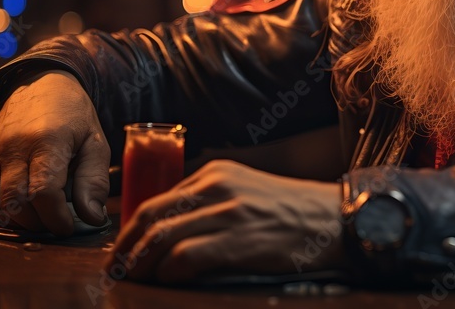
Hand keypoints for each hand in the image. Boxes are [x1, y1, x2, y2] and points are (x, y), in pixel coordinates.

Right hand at [0, 70, 109, 234]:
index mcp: (48, 141)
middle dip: (36, 222)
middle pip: (15, 201)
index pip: (43, 192)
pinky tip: (23, 203)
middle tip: (55, 223)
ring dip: (17, 218)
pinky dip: (2, 205)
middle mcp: (14, 146)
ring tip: (40, 215)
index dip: (55, 217)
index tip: (67, 227)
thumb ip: (94, 181)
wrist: (42, 85)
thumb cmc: (74, 117)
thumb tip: (92, 218)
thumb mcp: (96, 143)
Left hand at [108, 159, 343, 283]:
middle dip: (126, 246)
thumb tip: (172, 230)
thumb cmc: (294, 213)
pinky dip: (167, 273)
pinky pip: (184, 257)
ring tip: (134, 279)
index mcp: (217, 173)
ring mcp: (227, 212)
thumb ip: (212, 201)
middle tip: (117, 268)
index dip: (134, 229)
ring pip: (160, 237)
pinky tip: (167, 281)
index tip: (126, 249)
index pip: (159, 199)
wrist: (336, 219)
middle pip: (151, 216)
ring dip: (140, 264)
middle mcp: (217, 186)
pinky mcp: (237, 239)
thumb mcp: (248, 190)